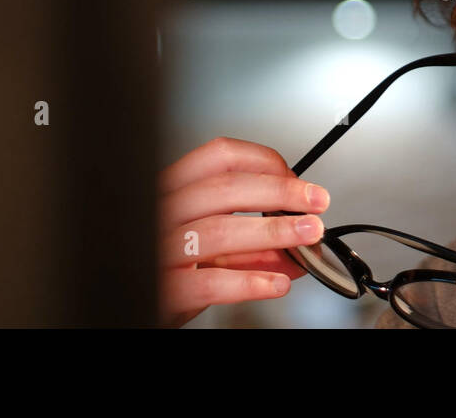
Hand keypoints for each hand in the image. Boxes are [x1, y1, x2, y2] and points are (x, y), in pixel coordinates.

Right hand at [158, 136, 329, 326]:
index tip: (296, 177)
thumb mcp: (210, 245)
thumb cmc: (171, 265)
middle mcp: (164, 212)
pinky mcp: (166, 289)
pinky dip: (249, 282)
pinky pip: (209, 282)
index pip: (221, 156)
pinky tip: (277, 283)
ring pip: (219, 231)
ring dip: (273, 232)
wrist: (139, 300)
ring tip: (307, 237)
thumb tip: (302, 243)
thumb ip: (253, 243)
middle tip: (316, 202)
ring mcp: (161, 250)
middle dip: (280, 192)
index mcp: (175, 189)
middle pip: (225, 188)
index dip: (264, 162)